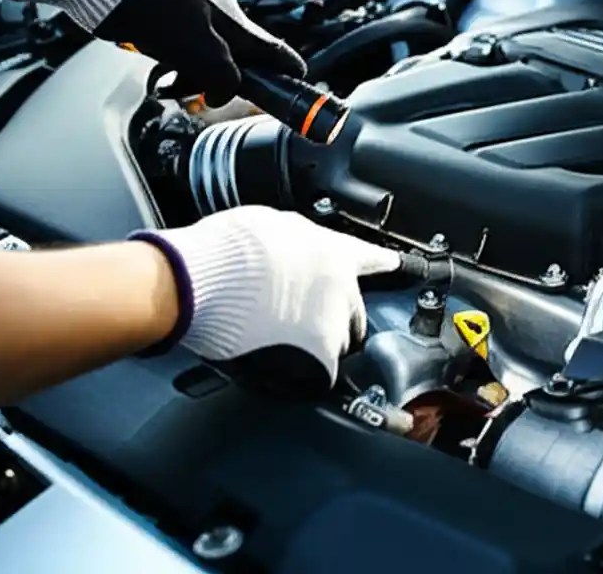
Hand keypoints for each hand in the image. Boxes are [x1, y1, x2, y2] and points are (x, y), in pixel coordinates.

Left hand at [16, 0, 304, 104]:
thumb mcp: (193, 45)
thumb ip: (220, 73)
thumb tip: (226, 93)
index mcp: (227, 13)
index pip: (268, 47)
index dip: (287, 67)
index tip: (301, 79)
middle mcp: (210, 9)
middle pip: (231, 56)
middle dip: (218, 81)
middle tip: (198, 96)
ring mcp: (183, 9)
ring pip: (200, 54)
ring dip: (186, 74)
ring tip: (165, 79)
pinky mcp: (157, 12)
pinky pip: (174, 45)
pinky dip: (167, 60)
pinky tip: (150, 61)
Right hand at [130, 207, 401, 385]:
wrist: (204, 282)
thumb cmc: (227, 251)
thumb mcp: (269, 226)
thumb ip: (296, 242)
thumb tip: (295, 251)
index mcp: (332, 253)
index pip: (371, 258)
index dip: (383, 263)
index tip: (397, 265)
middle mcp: (344, 290)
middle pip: (353, 313)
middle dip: (332, 319)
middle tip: (296, 321)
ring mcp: (334, 326)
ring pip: (338, 346)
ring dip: (317, 348)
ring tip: (277, 342)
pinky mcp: (321, 359)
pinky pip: (322, 376)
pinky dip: (305, 376)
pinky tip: (280, 365)